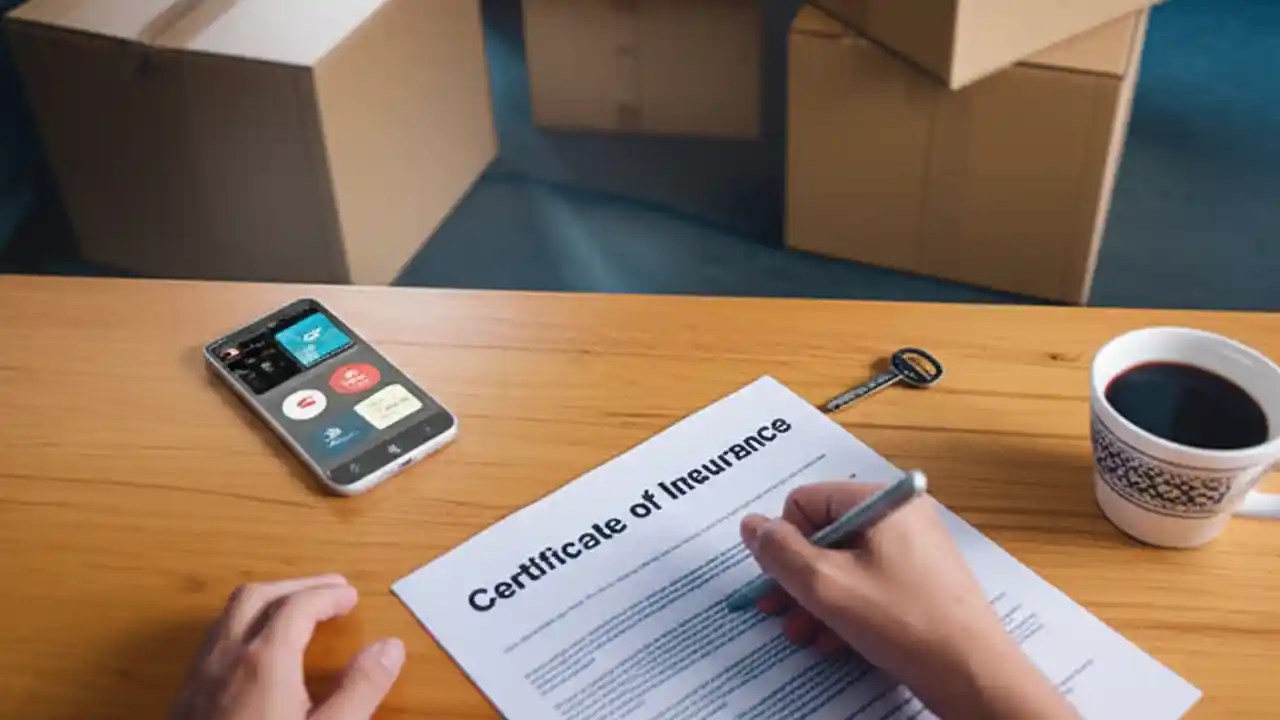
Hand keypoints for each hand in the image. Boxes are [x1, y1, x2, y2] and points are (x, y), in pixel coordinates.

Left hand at [172, 574, 404, 719]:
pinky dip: (243, 623)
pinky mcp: (183, 697)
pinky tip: (257, 650)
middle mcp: (225, 657)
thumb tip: (389, 647)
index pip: (298, 606)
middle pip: (258, 596)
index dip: (328, 596)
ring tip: (297, 609)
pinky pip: (214, 639)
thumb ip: (359, 690)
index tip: (351, 598)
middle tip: (330, 590)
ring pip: (229, 614)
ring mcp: (198, 676)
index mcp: (263, 661)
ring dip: (267, 600)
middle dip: (297, 585)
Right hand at [740, 482, 1075, 719]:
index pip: (806, 502)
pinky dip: (847, 608)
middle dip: (796, 577)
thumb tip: (752, 525)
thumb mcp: (825, 586)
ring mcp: (914, 546)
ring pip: (844, 563)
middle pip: (824, 534)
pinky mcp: (921, 579)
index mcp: (880, 500)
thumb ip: (780, 552)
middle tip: (775, 613)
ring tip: (803, 635)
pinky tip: (834, 642)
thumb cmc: (902, 623)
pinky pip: (870, 582)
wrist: (973, 673)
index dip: (784, 543)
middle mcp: (899, 514)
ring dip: (816, 599)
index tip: (778, 583)